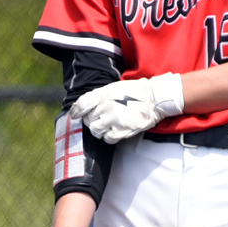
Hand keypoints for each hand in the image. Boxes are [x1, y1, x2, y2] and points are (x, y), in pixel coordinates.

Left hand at [70, 73, 185, 143]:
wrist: (154, 99)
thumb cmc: (135, 91)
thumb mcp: (114, 87)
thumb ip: (100, 96)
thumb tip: (87, 106)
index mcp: (103, 94)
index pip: (82, 104)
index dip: (76, 111)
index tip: (74, 115)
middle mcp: (106, 107)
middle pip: (88, 120)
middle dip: (90, 120)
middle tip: (96, 119)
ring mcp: (114, 120)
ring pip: (95, 131)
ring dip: (97, 129)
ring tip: (104, 126)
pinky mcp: (122, 131)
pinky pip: (107, 139)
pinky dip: (107, 137)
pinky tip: (111, 131)